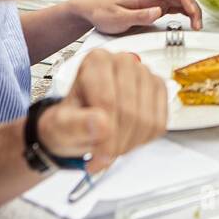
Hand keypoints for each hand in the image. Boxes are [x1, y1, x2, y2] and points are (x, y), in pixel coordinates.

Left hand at [37, 49, 167, 171]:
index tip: (98, 157)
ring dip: (130, 144)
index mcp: (96, 62)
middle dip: (118, 144)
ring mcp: (144, 74)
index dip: (105, 137)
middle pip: (130, 112)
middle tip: (103, 156)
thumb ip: (74, 125)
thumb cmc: (69, 120)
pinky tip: (125, 138)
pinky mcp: (158, 89)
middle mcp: (123, 62)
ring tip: (112, 147)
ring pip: (147, 121)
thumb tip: (100, 123)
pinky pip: (159, 124)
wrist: (80, 124)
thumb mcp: (58, 126)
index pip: (108, 103)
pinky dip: (142, 140)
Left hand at [77, 0, 201, 32]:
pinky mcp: (153, 9)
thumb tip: (158, 12)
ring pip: (180, 2)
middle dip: (193, 7)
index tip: (191, 12)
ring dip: (191, 11)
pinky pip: (174, 9)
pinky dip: (184, 14)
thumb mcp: (118, 17)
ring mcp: (153, 2)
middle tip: (198, 25)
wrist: (91, 11)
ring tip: (197, 26)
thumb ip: (139, 15)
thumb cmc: (102, 12)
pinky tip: (189, 21)